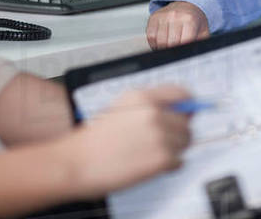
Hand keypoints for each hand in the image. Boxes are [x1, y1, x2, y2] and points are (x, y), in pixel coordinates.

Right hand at [60, 84, 191, 196]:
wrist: (74, 164)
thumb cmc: (92, 140)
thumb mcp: (119, 109)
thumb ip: (149, 105)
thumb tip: (178, 110)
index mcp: (143, 97)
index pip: (182, 93)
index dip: (186, 106)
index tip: (186, 114)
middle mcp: (154, 113)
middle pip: (186, 121)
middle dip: (178, 133)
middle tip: (161, 143)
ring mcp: (160, 135)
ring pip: (185, 142)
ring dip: (174, 150)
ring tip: (151, 155)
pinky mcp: (161, 158)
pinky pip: (179, 161)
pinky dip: (169, 166)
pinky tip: (150, 166)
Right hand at [146, 1, 209, 48]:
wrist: (188, 5)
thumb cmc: (195, 21)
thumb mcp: (203, 31)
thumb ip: (201, 43)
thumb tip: (197, 53)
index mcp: (190, 19)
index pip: (184, 42)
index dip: (183, 50)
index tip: (184, 51)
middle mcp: (175, 15)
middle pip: (170, 43)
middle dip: (174, 49)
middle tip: (178, 49)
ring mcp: (163, 16)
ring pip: (159, 41)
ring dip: (163, 47)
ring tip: (170, 45)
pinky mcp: (154, 17)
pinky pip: (151, 37)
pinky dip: (155, 43)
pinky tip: (162, 41)